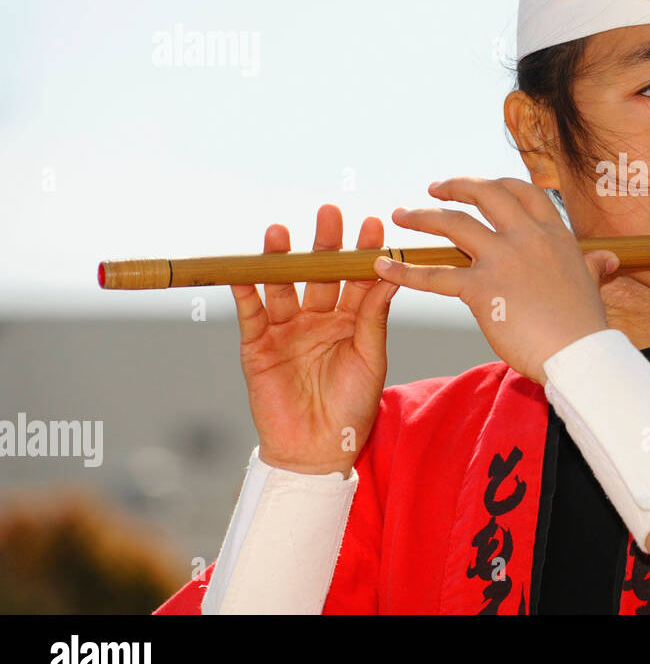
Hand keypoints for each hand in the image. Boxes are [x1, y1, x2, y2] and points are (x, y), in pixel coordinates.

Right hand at [231, 204, 400, 474]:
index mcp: (352, 319)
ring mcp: (286, 330)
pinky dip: (246, 293)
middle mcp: (319, 318)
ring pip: (282, 287)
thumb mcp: (371, 358)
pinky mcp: (257, 346)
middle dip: (324, 245)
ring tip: (280, 232)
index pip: (358, 277)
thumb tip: (392, 273)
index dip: (363, 252)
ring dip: (280, 260)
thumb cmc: (354, 407)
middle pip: (320, 274)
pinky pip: (251, 314)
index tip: (372, 223)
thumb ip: (374, 316)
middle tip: (329, 213)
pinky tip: (245, 273)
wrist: (319, 450)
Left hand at [373, 177, 614, 384]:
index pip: (522, 191)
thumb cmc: (585, 327)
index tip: (478, 186)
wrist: (580, 354)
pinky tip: (383, 268)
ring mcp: (503, 259)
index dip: (496, 184)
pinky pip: (435, 275)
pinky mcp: (481, 288)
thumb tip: (605, 259)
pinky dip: (404, 271)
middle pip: (486, 194)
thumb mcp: (591, 284)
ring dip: (422, 217)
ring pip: (454, 224)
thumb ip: (592, 266)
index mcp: (554, 233)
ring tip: (400, 216)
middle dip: (456, 186)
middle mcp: (528, 237)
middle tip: (433, 188)